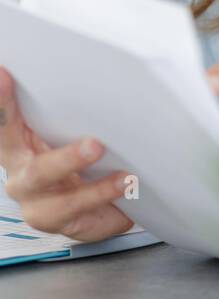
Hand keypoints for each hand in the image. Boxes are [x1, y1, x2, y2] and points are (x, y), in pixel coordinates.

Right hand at [0, 66, 132, 241]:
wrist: (97, 201)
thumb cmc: (79, 159)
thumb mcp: (68, 131)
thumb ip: (66, 112)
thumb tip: (87, 73)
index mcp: (16, 144)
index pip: (4, 121)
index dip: (1, 100)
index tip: (3, 73)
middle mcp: (21, 176)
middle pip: (37, 171)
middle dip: (65, 159)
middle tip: (95, 146)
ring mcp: (37, 205)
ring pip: (63, 201)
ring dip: (96, 190)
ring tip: (124, 179)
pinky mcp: (61, 225)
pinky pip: (84, 216)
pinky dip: (108, 202)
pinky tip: (126, 189)